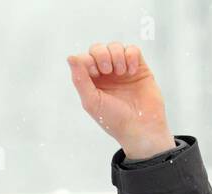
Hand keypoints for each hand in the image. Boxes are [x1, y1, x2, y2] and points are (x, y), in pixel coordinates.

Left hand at [67, 43, 174, 159]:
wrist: (141, 128)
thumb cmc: (115, 120)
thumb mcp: (91, 102)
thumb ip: (80, 79)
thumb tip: (70, 56)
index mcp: (93, 82)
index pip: (85, 58)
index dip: (88, 60)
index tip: (95, 74)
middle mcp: (107, 74)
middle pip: (99, 49)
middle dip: (102, 55)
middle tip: (107, 70)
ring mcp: (123, 70)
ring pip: (116, 47)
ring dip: (117, 56)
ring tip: (122, 72)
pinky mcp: (139, 69)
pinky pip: (133, 50)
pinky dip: (131, 56)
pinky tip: (131, 71)